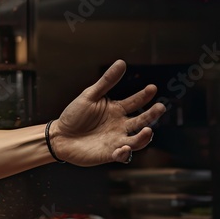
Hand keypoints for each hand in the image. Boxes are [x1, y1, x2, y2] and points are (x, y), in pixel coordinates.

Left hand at [50, 60, 165, 166]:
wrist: (59, 136)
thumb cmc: (74, 115)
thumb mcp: (89, 96)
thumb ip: (106, 81)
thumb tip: (122, 62)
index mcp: (117, 110)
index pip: (135, 102)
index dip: (144, 95)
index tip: (152, 88)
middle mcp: (121, 125)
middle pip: (142, 120)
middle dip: (152, 114)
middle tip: (160, 107)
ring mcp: (116, 140)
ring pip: (137, 140)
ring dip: (143, 137)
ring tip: (148, 131)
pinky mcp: (109, 154)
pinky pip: (122, 155)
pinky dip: (125, 153)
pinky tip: (123, 148)